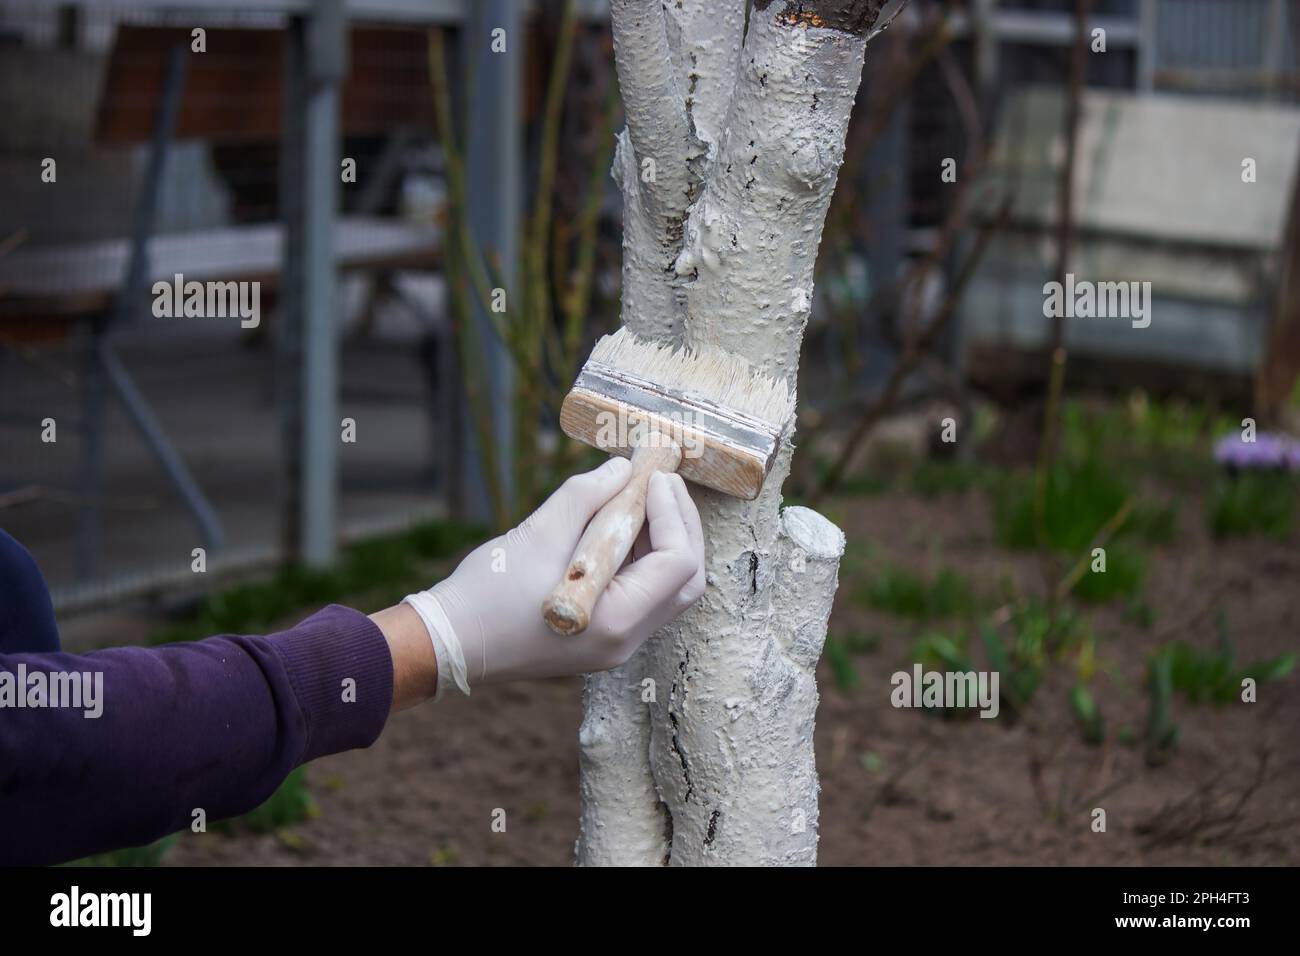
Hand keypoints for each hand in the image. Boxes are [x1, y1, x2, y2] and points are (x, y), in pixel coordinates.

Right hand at [403, 458, 705, 696]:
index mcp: (616, 621)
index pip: (677, 563)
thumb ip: (588, 496)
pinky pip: (643, 596)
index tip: (655, 477)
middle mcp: (625, 641)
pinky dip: (642, 559)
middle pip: (685, 580)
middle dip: (680, 525)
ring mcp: (616, 643)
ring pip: (668, 589)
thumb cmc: (488, 593)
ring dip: (663, 540)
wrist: (450, 640)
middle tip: (660, 483)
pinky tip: (620, 526)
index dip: (674, 514)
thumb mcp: (540, 533)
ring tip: (639, 498)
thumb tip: (624, 469)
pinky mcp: (603, 636)